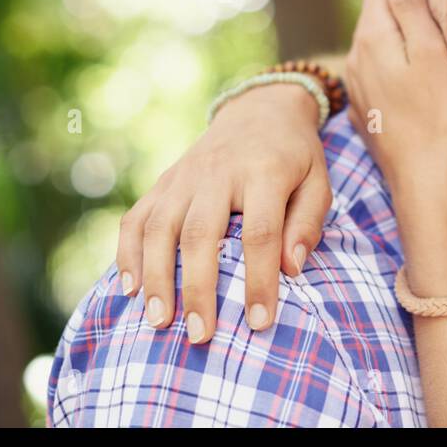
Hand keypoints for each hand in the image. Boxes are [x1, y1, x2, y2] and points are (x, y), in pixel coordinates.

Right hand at [115, 81, 330, 343]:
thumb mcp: (318, 182)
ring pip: (160, 228)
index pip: (260, 232)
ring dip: (156, 278)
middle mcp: (218, 173)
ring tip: (159, 322)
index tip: (259, 322)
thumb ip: (307, 224)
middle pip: (201, 234)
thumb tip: (291, 269)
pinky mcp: (163, 181)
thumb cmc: (295, 158)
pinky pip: (137, 218)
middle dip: (198, 288)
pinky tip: (129, 289)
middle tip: (200, 335)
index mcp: (264, 172)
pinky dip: (128, 254)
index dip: (259, 280)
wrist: (260, 111)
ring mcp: (184, 176)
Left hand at [344, 0, 446, 191]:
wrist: (420, 176)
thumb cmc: (435, 115)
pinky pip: (379, 63)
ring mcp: (358, 79)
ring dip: (401, 27)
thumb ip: (409, 6)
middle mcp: (356, 53)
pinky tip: (420, 71)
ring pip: (378, 35)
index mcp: (372, 35)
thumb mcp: (430, 53)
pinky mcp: (366, 101)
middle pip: (377, 5)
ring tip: (434, 34)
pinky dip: (397, 56)